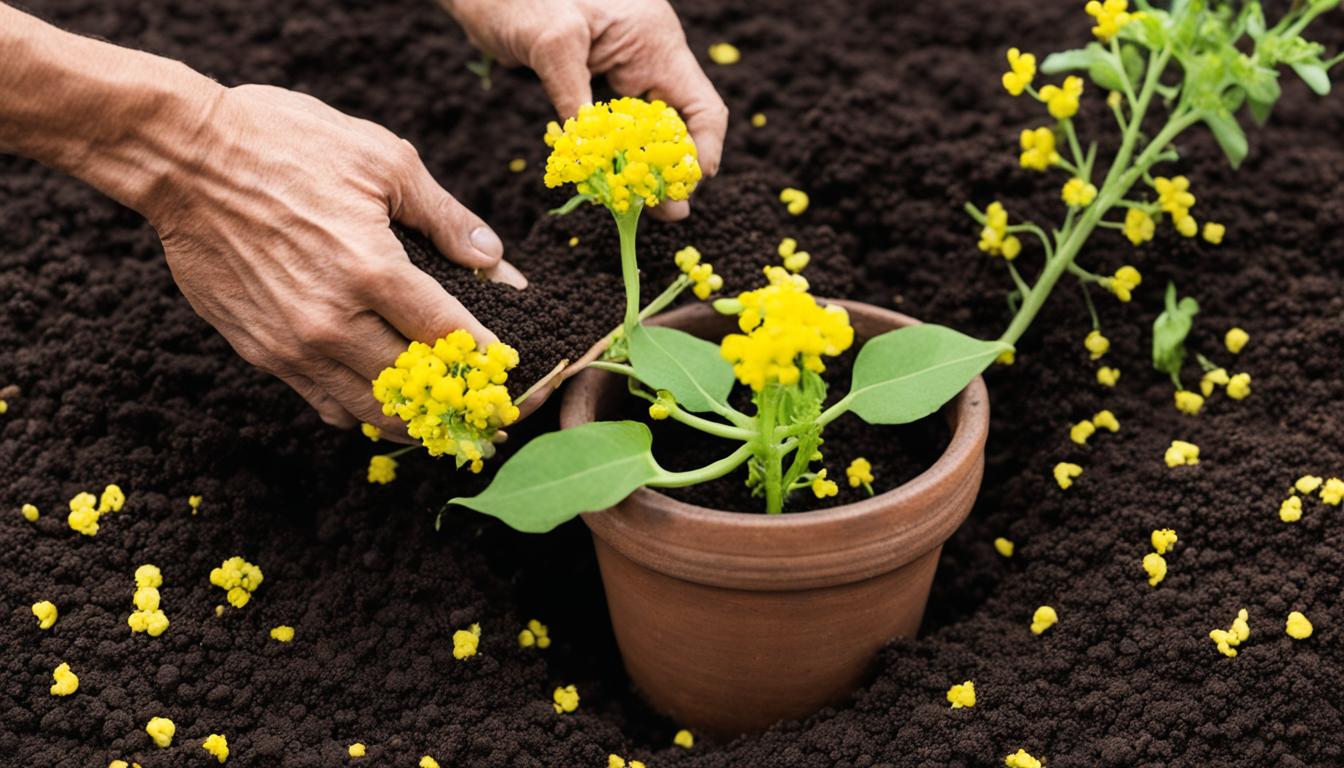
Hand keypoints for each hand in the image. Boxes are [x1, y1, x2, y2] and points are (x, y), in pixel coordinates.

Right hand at [147, 84, 514, 436]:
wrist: (181, 156)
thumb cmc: (284, 144)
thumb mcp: (382, 161)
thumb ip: (445, 218)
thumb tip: (492, 258)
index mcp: (372, 270)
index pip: (449, 336)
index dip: (488, 361)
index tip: (514, 375)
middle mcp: (333, 321)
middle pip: (416, 389)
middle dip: (461, 405)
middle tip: (492, 416)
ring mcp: (292, 344)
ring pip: (369, 409)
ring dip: (414, 421)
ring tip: (448, 423)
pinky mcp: (261, 351)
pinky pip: (323, 401)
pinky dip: (361, 409)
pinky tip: (384, 400)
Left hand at [445, 0, 728, 219]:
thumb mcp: (550, 41)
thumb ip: (574, 98)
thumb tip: (591, 155)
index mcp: (654, 41)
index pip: (701, 106)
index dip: (702, 151)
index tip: (686, 189)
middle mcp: (646, 56)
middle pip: (677, 125)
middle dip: (670, 170)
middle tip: (662, 212)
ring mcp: (621, 68)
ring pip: (645, 130)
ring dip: (639, 167)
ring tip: (636, 206)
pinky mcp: (594, 77)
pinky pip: (613, 126)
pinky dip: (610, 154)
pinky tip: (603, 181)